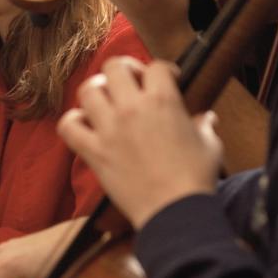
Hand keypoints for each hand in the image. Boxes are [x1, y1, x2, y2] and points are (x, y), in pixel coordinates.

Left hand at [58, 57, 220, 229]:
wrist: (175, 212)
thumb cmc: (195, 179)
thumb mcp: (209, 145)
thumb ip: (204, 126)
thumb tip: (206, 118)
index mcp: (164, 100)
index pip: (156, 66)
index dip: (162, 70)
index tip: (166, 80)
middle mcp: (132, 108)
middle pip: (114, 66)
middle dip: (123, 71)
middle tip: (131, 84)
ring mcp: (109, 129)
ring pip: (88, 89)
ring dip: (96, 91)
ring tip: (106, 102)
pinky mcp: (94, 152)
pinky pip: (68, 125)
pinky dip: (73, 122)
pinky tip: (86, 126)